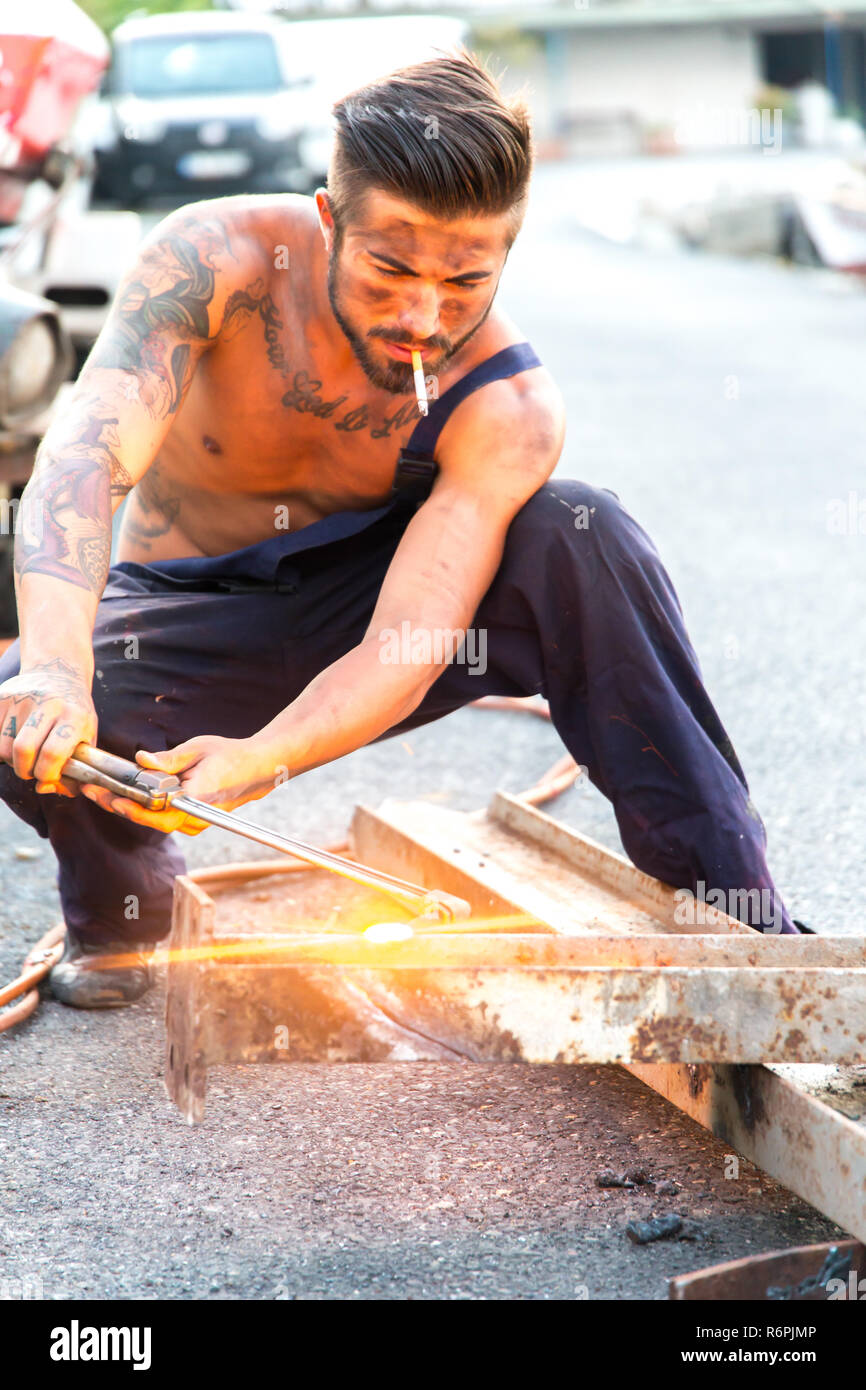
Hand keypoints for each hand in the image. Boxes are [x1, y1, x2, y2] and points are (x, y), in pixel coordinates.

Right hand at [0, 659, 96, 795]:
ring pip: (3, 747)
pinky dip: (1, 747)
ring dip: (12, 761)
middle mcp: (48, 704)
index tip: (48, 777)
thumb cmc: (74, 714)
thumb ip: (74, 771)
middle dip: (25, 771)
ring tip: (25, 755)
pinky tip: (13, 741)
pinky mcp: (1, 697)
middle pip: (22, 750)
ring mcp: (22, 699)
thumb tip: (44, 788)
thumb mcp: (86, 738)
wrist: (58, 672)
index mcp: (75, 716)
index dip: (47, 774)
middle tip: (32, 770)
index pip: (53, 753)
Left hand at [78, 734, 278, 835]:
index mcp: (197, 800)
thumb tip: (141, 760)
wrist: (258, 768)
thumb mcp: (198, 749)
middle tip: (94, 791)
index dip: (132, 809)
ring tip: (104, 790)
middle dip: (120, 806)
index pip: (158, 814)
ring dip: (130, 807)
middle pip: (151, 820)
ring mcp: (195, 822)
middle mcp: (196, 817)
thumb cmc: (230, 755)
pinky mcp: (193, 820)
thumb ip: (169, 758)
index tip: (112, 799)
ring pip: (155, 820)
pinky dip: (145, 807)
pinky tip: (128, 793)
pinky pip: (164, 816)